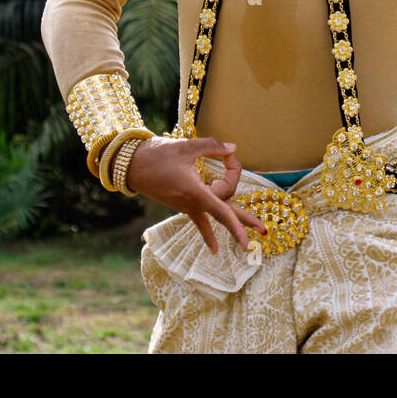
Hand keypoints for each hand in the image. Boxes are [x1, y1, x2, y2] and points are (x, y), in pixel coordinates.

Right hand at [125, 135, 266, 254]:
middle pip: (225, 214)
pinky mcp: (182, 205)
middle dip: (244, 223)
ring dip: (234, 221)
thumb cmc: (158, 155)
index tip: (236, 175)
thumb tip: (233, 149)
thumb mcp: (187, 147)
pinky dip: (208, 234)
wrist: (131, 166)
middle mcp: (193, 204)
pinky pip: (200, 221)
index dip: (238, 216)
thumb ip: (212, 147)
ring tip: (250, 239)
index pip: (223, 209)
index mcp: (195, 192)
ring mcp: (187, 207)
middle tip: (264, 230)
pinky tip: (215, 250)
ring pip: (215, 214)